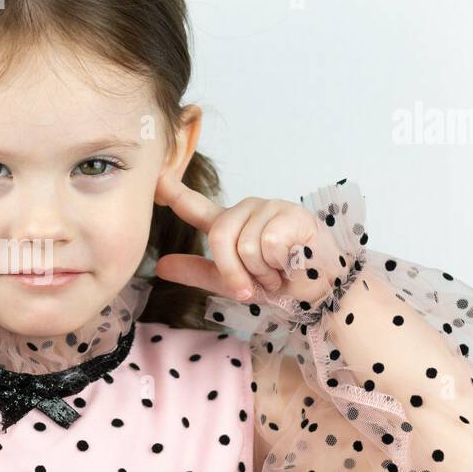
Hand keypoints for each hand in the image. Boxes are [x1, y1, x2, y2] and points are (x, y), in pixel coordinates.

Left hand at [153, 173, 341, 303]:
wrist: (318, 295)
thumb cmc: (280, 283)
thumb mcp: (232, 282)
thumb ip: (198, 271)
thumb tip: (159, 266)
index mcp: (231, 224)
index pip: (195, 205)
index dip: (173, 191)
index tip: (154, 176)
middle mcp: (247, 210)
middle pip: (219, 236)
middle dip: (234, 271)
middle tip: (256, 284)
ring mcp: (271, 207)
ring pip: (246, 245)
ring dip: (263, 271)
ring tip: (280, 270)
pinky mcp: (292, 214)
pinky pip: (269, 244)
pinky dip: (280, 264)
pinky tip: (294, 262)